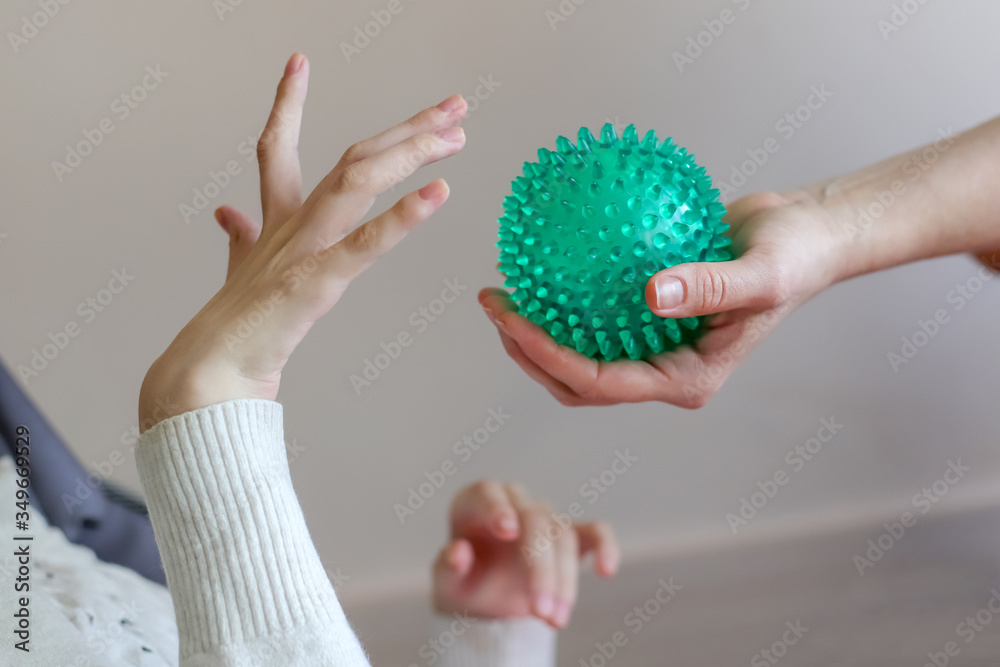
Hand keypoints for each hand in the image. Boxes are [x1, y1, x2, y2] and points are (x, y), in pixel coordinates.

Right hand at [139, 53, 467, 430]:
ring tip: (454, 135)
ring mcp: (304, 248)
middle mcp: (293, 222)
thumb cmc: (237, 324)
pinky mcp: (317, 282)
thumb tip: (225, 214)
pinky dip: (403, 216)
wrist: (211, 372)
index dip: (287, 102)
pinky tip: (438, 191)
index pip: (276, 146)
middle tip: (453, 107)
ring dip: (410, 151)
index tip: (298, 63)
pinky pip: (364, 243)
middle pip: (352, 157)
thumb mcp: (241, 269)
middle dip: (406, 128)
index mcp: (277, 220)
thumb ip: (240, 238)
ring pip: (358, 180)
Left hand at [433, 480, 617, 628]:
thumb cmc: (463, 583)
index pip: (488, 493)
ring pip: (562, 535)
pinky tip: (606, 569)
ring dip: (563, 580)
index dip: (498, 508)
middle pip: (534, 521)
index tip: (508, 530)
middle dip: (541, 569)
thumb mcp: (447, 584)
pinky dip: (605, 546)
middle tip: (540, 611)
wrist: (485, 601)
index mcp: (475, 503)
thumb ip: (448, 567)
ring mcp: (544, 517)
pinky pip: (595, 532)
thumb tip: (458, 552)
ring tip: (554, 619)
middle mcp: (512, 502)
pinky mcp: (571, 536)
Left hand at [479, 191, 848, 407]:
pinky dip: (562, 306)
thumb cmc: (794, 257)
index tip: (512, 319)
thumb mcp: (763, 273)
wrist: (804, 235)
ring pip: (578, 359)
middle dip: (528, 352)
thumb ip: (710, 287)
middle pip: (577, 382)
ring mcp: (654, 348)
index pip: (602, 383)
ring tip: (504, 294)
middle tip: (495, 305)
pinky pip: (593, 322)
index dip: (549, 357)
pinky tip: (538, 271)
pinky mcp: (647, 318)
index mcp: (686, 378)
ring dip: (535, 334)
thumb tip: (650, 297)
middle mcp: (663, 370)